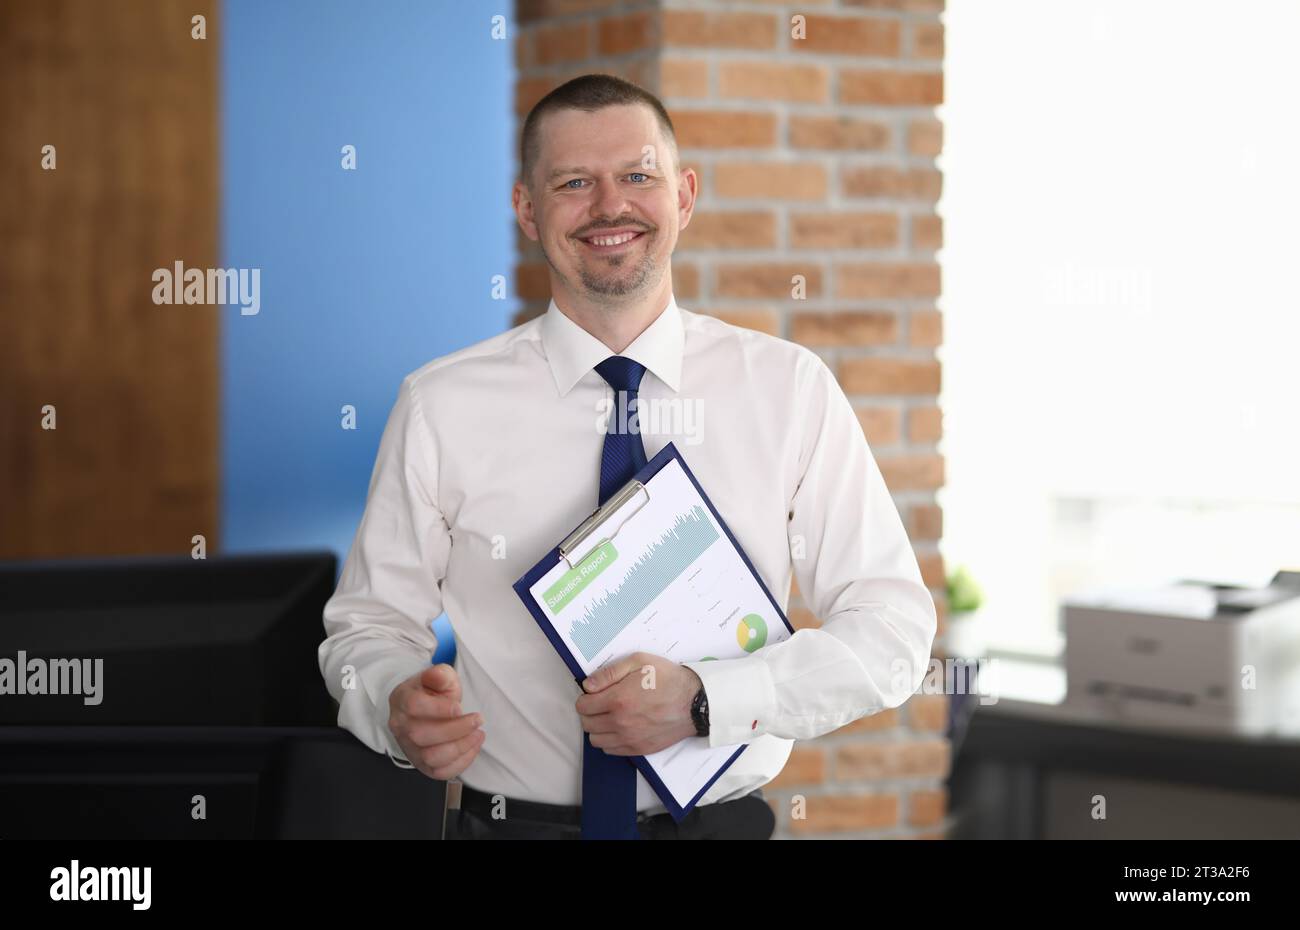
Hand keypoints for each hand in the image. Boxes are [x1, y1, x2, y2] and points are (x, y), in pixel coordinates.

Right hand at [387, 663, 484, 779]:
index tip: (459, 707)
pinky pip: (440, 772)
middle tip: (477, 720)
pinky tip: (472, 747)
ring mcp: (409, 748)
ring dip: (460, 747)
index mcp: (401, 700)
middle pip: (422, 735)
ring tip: (477, 734)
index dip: (439, 709)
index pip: (414, 706)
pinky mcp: (422, 765)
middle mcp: (401, 727)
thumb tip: (438, 676)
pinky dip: (461, 763)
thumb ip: (439, 674)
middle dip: (456, 729)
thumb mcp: (437, 676)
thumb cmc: (431, 692)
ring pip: (431, 757)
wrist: (421, 710)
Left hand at [576, 652, 701, 755]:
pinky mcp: (639, 749)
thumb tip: (588, 685)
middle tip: (602, 703)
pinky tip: (620, 728)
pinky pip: (611, 751)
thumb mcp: (639, 662)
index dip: (586, 697)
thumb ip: (610, 673)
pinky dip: (610, 740)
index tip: (595, 693)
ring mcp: (629, 739)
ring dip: (598, 728)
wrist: (694, 702)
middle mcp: (620, 723)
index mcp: (617, 700)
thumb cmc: (668, 679)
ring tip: (611, 716)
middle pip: (586, 724)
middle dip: (590, 712)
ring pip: (596, 740)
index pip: (583, 706)